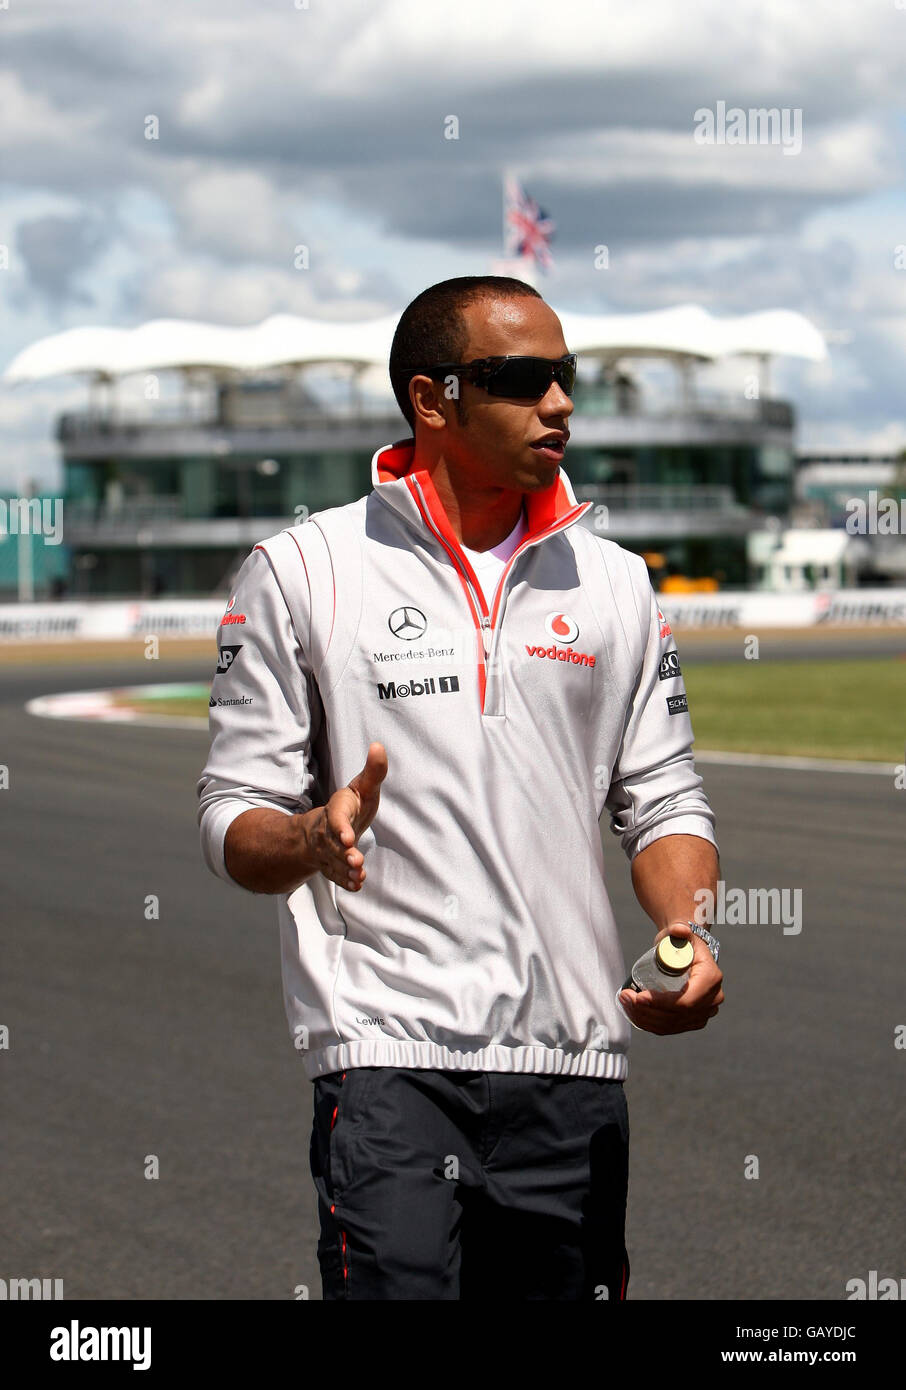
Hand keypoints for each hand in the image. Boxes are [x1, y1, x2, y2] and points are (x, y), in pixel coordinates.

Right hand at [303, 742, 387, 891]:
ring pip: (334, 862)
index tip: (349, 837)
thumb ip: (373, 772)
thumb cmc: (351, 805)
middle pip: (334, 844)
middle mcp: (329, 832)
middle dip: (343, 853)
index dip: (341, 827)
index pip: (337, 818)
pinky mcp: (331, 866)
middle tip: (356, 859)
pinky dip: (345, 882)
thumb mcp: (362, 787)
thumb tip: (378, 746)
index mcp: (338, 810)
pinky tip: (357, 885)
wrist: (323, 829)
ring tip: (359, 874)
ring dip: (346, 870)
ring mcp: (328, 850)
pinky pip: (335, 876)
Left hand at [618, 922, 723, 1034]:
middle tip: (625, 996)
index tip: (639, 996)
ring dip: (644, 1018)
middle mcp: (712, 999)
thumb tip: (680, 930)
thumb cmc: (680, 941)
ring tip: (625, 1001)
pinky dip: (649, 1024)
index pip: (686, 1001)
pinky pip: (669, 1028)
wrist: (685, 951)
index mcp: (711, 979)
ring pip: (670, 1025)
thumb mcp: (679, 933)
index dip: (661, 1003)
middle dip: (647, 1010)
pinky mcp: (692, 1020)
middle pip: (676, 1015)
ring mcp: (703, 1013)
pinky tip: (633, 1012)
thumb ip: (679, 928)